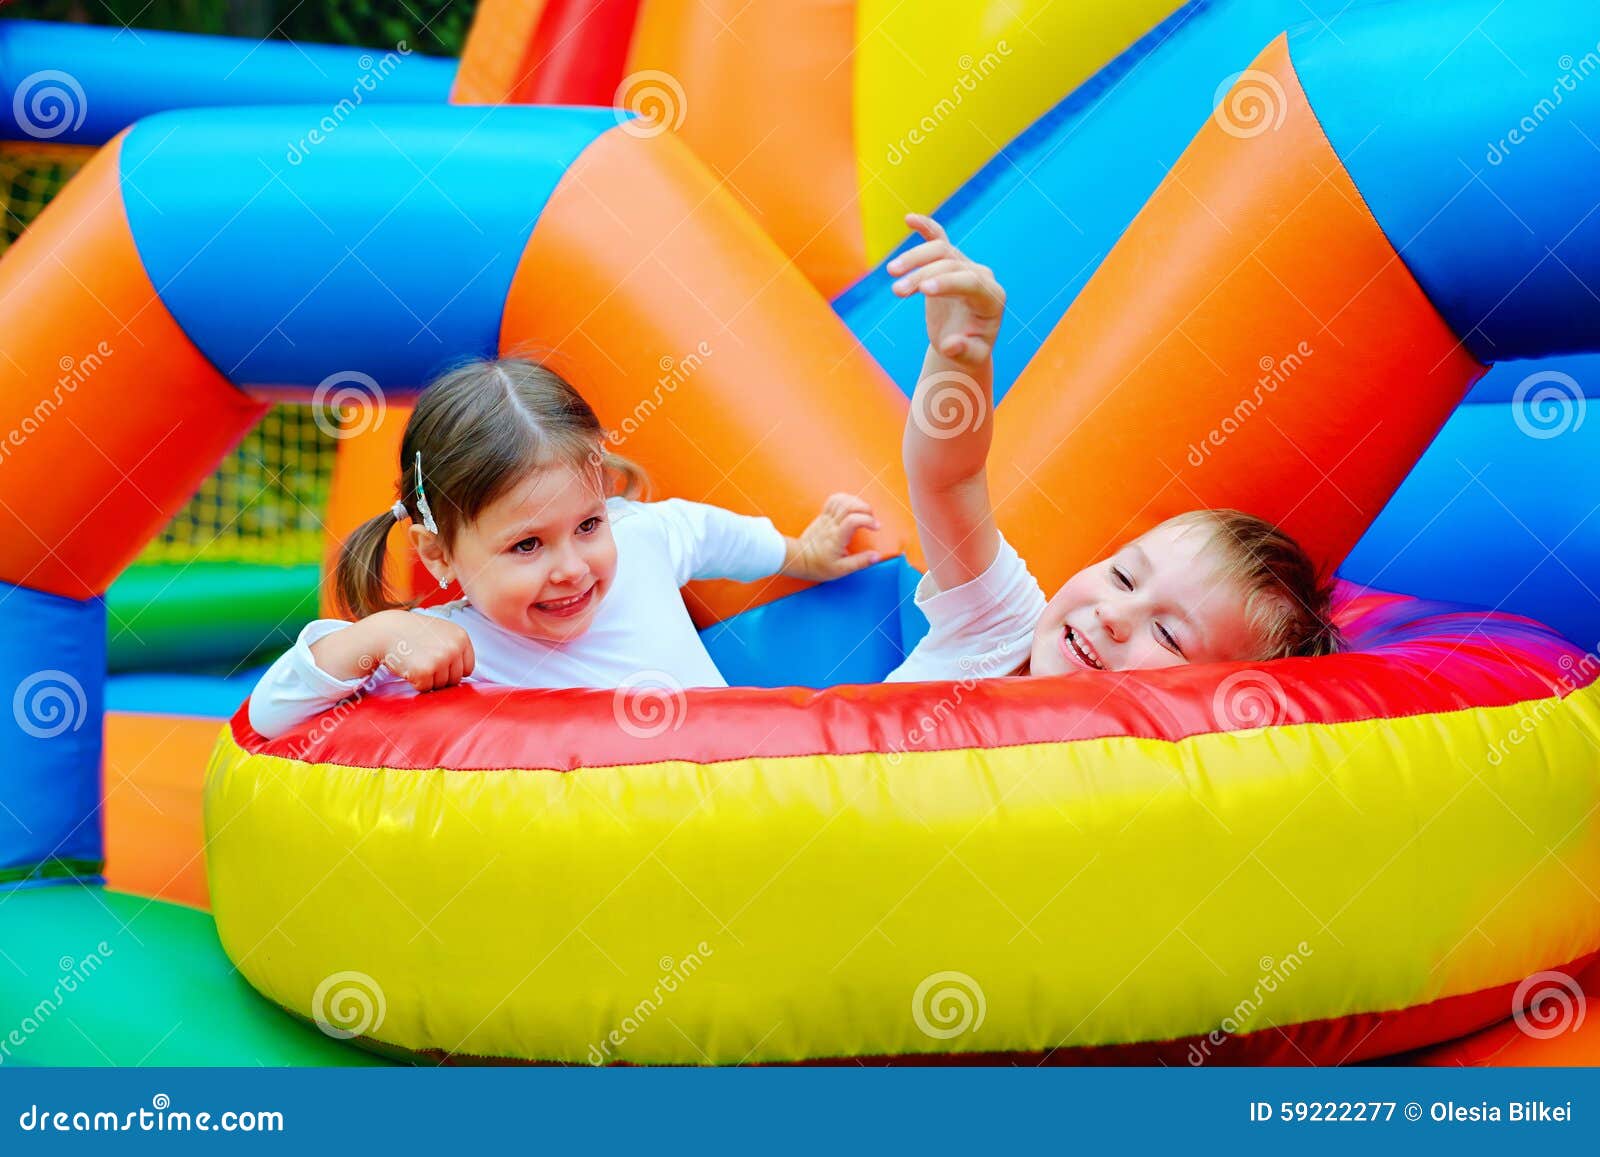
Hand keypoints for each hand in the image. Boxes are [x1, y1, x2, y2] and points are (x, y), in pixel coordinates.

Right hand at [369, 609, 475, 691]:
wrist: (386, 631)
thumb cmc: (414, 634)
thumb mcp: (442, 632)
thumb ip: (457, 648)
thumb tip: (468, 675)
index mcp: (461, 637)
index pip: (467, 669)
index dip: (451, 670)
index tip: (436, 660)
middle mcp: (454, 648)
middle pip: (455, 680)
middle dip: (439, 676)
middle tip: (423, 660)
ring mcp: (440, 659)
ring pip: (441, 686)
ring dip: (428, 680)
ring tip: (416, 661)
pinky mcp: (425, 671)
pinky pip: (425, 688)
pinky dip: (416, 683)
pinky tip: (409, 666)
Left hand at [782, 493, 880, 581]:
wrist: (799, 559)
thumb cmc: (818, 566)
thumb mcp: (841, 569)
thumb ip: (860, 562)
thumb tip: (876, 556)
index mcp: (836, 538)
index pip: (853, 520)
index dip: (868, 520)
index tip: (876, 527)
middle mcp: (831, 525)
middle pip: (849, 506)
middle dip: (866, 508)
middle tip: (872, 519)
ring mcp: (826, 518)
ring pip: (842, 500)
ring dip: (857, 502)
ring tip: (864, 512)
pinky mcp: (823, 515)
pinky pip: (834, 500)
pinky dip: (845, 498)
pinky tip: (852, 506)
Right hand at [888, 214, 1004, 368]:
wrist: (964, 342)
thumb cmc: (969, 351)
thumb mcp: (971, 358)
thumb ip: (964, 352)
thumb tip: (951, 344)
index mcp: (992, 297)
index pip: (971, 282)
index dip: (948, 282)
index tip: (923, 289)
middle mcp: (981, 276)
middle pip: (951, 265)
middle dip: (922, 275)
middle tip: (896, 291)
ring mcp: (964, 265)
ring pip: (940, 250)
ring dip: (914, 258)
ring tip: (891, 273)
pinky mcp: (949, 261)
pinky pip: (939, 238)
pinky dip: (925, 228)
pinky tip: (909, 219)